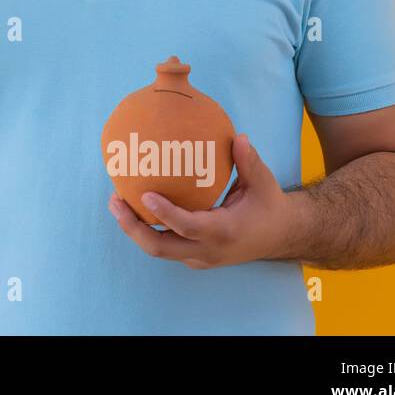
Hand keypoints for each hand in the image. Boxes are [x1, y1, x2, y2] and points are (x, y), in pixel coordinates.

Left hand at [107, 133, 296, 268]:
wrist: (280, 236)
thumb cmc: (268, 205)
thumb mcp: (263, 182)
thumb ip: (249, 161)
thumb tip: (237, 137)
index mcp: (223, 232)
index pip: (187, 226)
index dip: (164, 213)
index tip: (144, 194)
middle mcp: (207, 251)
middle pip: (160, 248)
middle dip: (132, 228)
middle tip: (115, 201)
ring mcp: (199, 257)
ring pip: (158, 249)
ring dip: (134, 228)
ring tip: (115, 201)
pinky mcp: (193, 256)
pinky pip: (165, 244)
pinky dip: (147, 228)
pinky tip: (133, 205)